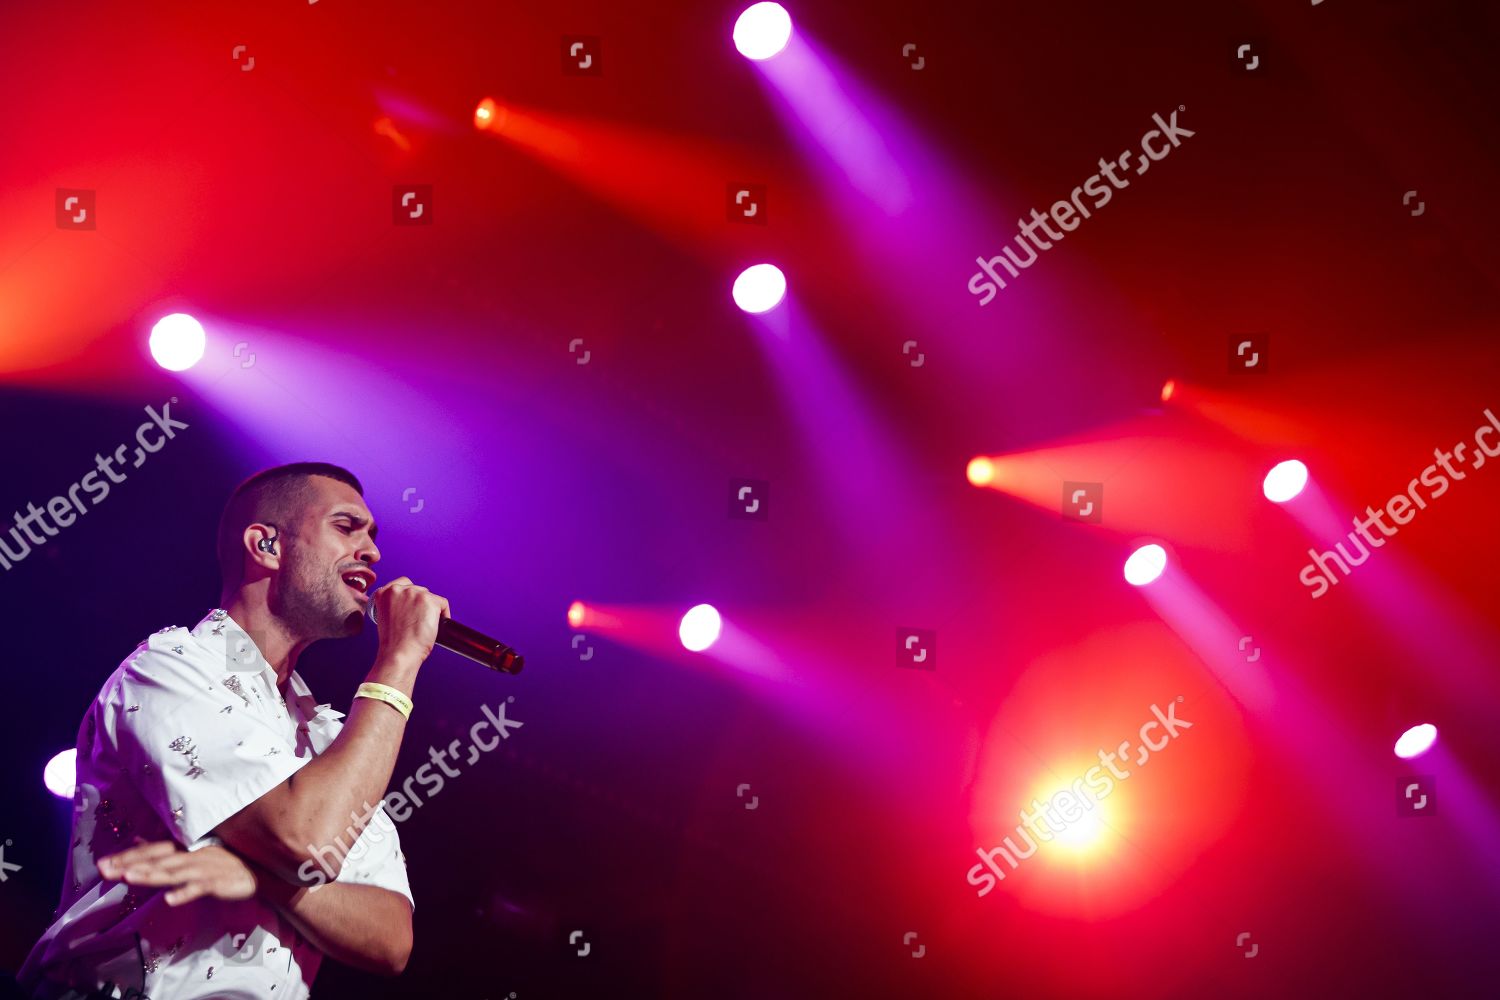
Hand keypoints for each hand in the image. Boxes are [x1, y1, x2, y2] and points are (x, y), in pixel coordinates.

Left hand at [97, 839, 258, 906]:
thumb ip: (164, 850)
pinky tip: (170, 900)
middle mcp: (191, 855)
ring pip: (173, 872)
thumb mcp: (192, 854)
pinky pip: (199, 888)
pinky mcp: (217, 882)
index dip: (127, 857)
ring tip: (130, 878)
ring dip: (152, 874)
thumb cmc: (223, 862)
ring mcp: (204, 868)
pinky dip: (185, 893)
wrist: (259, 870)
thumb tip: (138, 839)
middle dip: (131, 865)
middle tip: (105, 871)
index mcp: (184, 848)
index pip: (151, 851)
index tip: (102, 864)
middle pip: (157, 860)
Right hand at [371, 576, 450, 664]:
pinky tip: (437, 625)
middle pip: (419, 590)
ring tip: (426, 624)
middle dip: (421, 604)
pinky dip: (444, 614)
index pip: (402, 584)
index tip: (413, 607)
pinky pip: (443, 603)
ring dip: (431, 609)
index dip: (410, 597)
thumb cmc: (393, 643)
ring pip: (430, 597)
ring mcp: (414, 593)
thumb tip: (412, 605)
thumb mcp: (387, 617)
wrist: (399, 653)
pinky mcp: (429, 600)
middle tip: (420, 621)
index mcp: (383, 593)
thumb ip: (396, 605)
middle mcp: (398, 589)